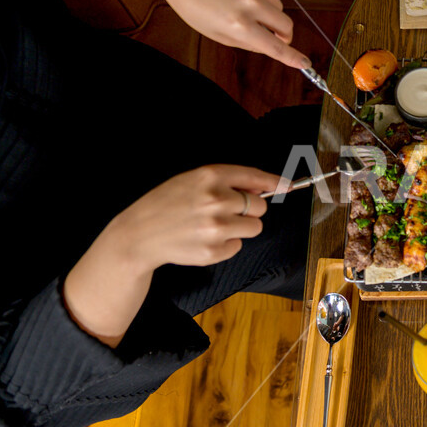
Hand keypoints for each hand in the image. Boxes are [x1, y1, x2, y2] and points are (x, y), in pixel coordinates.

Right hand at [107, 164, 284, 268]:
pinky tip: (204, 239)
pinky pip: (238, 246)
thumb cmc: (165, 205)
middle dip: (248, 210)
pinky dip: (226, 245)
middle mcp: (216, 199)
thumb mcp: (190, 181)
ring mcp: (216, 226)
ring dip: (240, 228)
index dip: (274, 181)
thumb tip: (260, 189)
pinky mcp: (214, 250)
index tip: (288, 185)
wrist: (138, 235)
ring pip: (254, 228)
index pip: (253, 176)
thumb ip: (224, 182)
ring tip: (213, 226)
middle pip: (260, 206)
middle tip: (225, 212)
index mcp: (209, 176)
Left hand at [148, 0, 309, 68]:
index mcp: (238, 25)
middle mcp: (249, 3)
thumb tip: (276, 44)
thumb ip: (249, 42)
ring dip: (268, 10)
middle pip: (286, 25)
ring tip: (243, 4)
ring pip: (278, 5)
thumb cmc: (196, 6)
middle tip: (269, 32)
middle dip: (282, 33)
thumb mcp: (217, 34)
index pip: (274, 46)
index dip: (292, 57)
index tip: (305, 63)